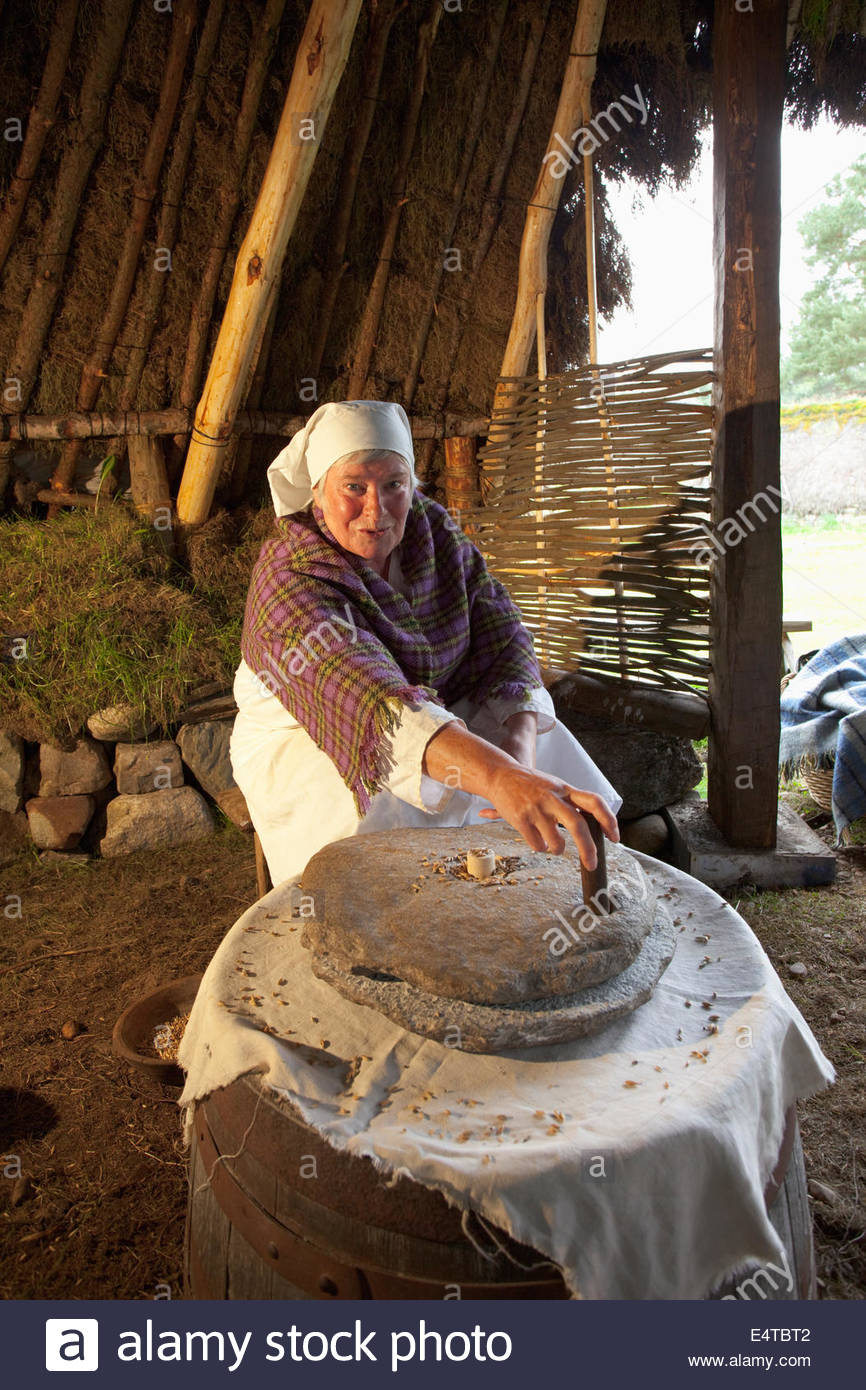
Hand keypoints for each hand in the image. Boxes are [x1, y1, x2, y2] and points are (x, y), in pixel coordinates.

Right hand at [421, 720, 617, 869]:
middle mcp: (553, 798)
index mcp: (565, 789)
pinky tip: (535, 839)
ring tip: (554, 847)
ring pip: (557, 842)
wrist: (499, 775)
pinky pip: (537, 845)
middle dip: (588, 849)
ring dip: (558, 849)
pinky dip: (540, 847)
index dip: (609, 820)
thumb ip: (572, 802)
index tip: (615, 837)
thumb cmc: (530, 784)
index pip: (594, 802)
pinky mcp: (520, 819)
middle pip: (578, 826)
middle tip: (592, 865)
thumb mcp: (554, 787)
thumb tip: (597, 822)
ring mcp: (536, 809)